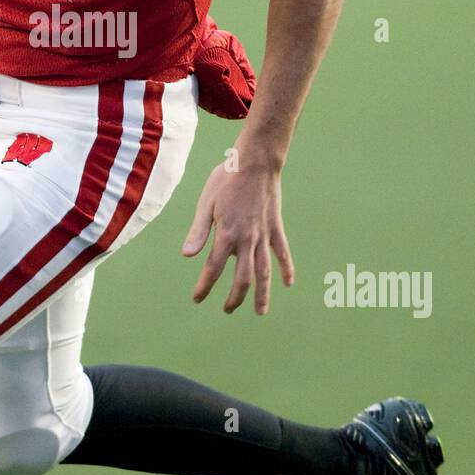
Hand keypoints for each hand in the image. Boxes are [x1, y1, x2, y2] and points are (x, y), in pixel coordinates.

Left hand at [181, 160, 293, 315]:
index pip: (213, 269)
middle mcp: (246, 239)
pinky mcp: (276, 228)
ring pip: (264, 272)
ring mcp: (263, 235)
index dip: (205, 286)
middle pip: (242, 278)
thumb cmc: (226, 180)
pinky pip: (282, 253)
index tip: (197, 298)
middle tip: (227, 309)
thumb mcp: (206, 203)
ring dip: (262, 294)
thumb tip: (187, 256)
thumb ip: (198, 231)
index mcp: (226, 234)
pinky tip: (288, 284)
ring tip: (259, 312)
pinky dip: (286, 269)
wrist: (255, 163)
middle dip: (234, 297)